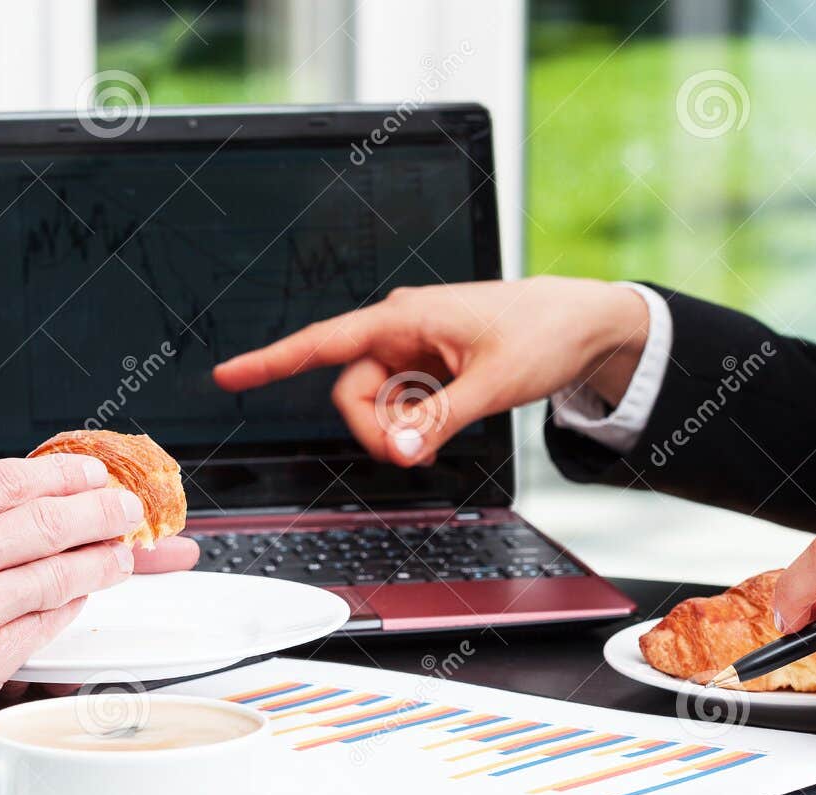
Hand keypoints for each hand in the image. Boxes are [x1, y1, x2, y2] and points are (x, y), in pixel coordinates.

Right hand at [0, 455, 193, 780]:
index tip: (91, 475)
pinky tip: (83, 597)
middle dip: (102, 511)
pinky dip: (72, 606)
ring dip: (103, 560)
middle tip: (125, 510)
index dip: (64, 474)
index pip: (11, 480)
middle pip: (48, 520)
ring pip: (60, 572)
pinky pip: (47, 624)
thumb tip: (10, 515)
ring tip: (122, 554)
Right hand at [212, 277, 648, 463]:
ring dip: (398, 429)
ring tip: (441, 434)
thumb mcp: (492, 385)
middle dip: (374, 428)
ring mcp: (415, 349)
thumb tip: (399, 449)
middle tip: (413, 454)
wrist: (586, 323)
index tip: (228, 375)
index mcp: (405, 319)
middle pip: (351, 391)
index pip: (323, 343)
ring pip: (377, 403)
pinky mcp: (429, 366)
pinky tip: (446, 421)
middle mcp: (401, 330)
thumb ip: (439, 421)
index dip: (271, 362)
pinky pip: (402, 404)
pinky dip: (415, 423)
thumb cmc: (543, 334)